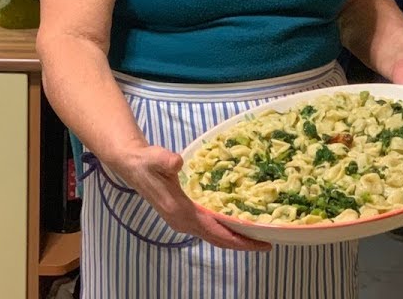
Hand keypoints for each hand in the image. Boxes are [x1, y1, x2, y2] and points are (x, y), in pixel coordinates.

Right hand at [110, 145, 273, 251]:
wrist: (134, 166)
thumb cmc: (147, 162)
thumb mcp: (156, 158)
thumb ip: (166, 160)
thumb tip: (177, 162)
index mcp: (181, 212)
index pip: (215, 232)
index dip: (238, 239)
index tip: (259, 242)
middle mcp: (184, 222)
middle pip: (218, 239)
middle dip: (242, 243)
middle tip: (267, 243)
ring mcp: (183, 221)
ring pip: (214, 236)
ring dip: (235, 239)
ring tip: (257, 236)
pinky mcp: (184, 216)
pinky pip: (210, 229)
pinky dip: (225, 231)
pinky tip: (237, 224)